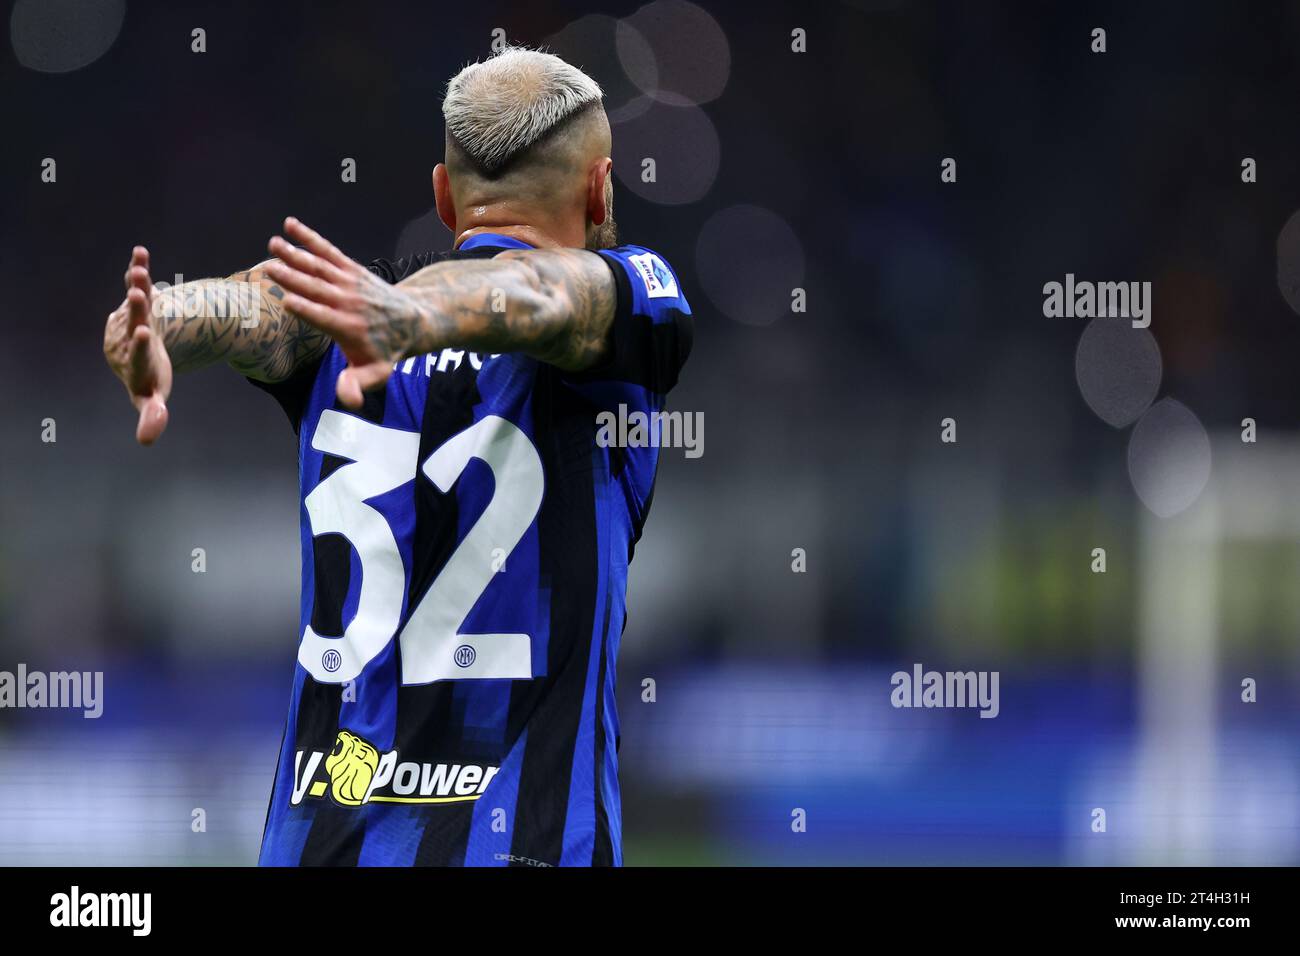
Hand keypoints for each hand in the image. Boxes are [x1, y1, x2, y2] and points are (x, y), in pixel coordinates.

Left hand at [102, 246, 171, 444]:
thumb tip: (145, 441)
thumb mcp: (152, 398)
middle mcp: (128, 339)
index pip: (136, 354)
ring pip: (133, 302)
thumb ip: (151, 416)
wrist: (133, 352)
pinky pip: (137, 285)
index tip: (143, 333)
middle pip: (131, 323)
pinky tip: (139, 251)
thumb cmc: (147, 379)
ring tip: (138, 269)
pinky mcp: (136, 303)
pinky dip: (138, 268)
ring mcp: (131, 319)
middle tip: (135, 296)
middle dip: (135, 310)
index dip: (140, 344)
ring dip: (137, 285)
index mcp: (135, 362)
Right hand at [266, 217, 425, 408]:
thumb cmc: (387, 350)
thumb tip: (349, 400)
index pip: (325, 317)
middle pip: (318, 288)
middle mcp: (349, 301)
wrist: (414, 321)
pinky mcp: (351, 268)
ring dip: (296, 254)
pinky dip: (310, 237)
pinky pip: (328, 250)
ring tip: (273, 244)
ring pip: (320, 266)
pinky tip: (290, 224)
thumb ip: (359, 384)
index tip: (286, 301)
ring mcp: (350, 281)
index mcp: (349, 326)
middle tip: (269, 268)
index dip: (307, 310)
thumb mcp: (377, 373)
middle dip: (294, 278)